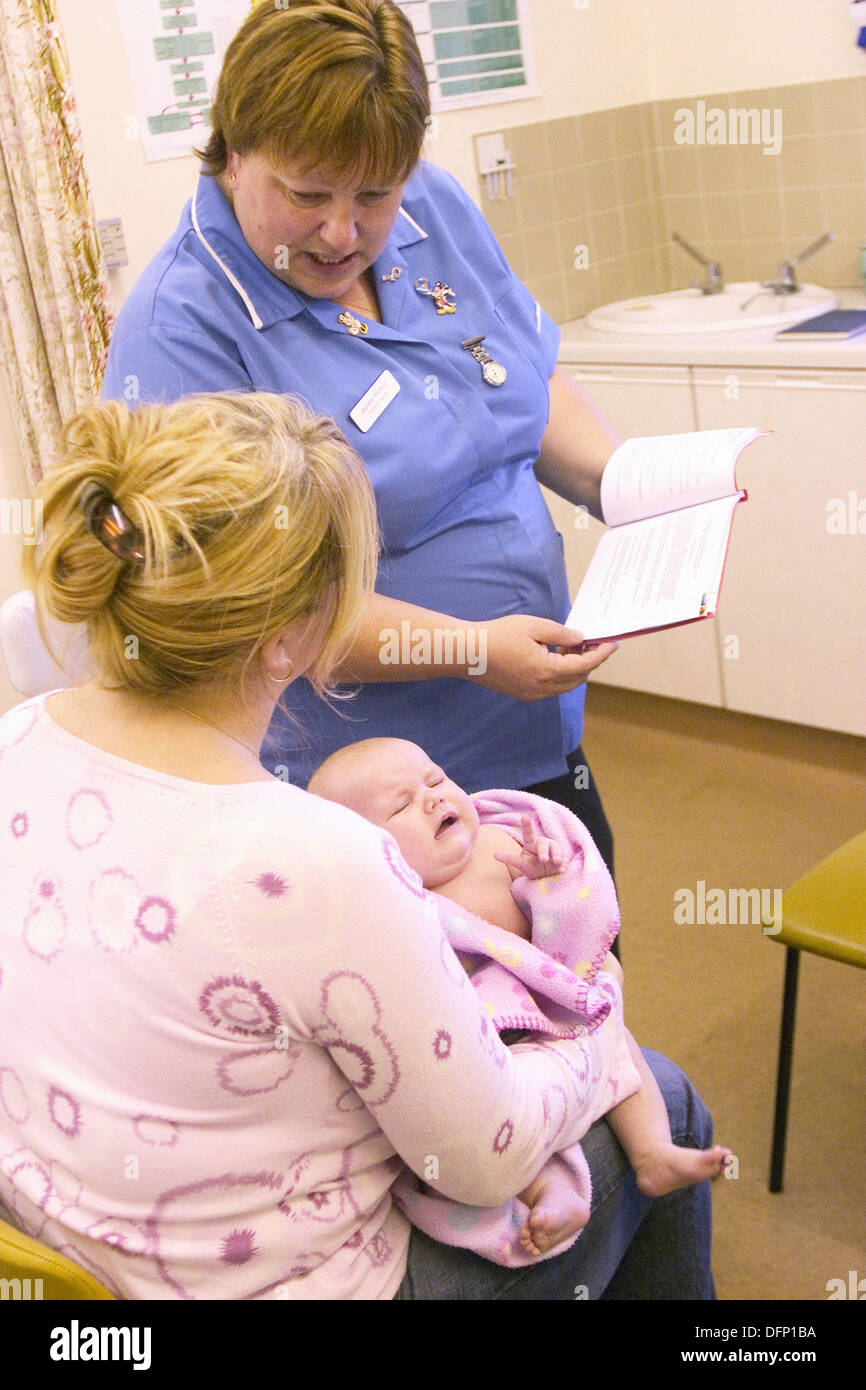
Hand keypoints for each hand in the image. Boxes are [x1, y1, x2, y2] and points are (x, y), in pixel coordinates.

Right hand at [477, 615, 617, 701]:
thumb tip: (580, 639)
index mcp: (546, 671)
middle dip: (588, 661)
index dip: (600, 654)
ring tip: (571, 647)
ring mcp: (531, 694)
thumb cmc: (498, 636)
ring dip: (573, 669)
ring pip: (564, 685)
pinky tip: (554, 657)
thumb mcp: (534, 626)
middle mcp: (541, 688)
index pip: (583, 666)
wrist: (468, 653)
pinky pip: (550, 688)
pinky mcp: (523, 694)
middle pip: (577, 679)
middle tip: (591, 642)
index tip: (612, 644)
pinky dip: (559, 674)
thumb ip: (561, 634)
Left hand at [494, 815, 566, 879]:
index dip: (526, 825)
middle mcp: (543, 844)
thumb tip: (494, 854)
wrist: (545, 877)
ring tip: (557, 863)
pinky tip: (562, 870)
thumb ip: (510, 858)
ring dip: (557, 856)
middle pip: (544, 845)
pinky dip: (564, 864)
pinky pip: (564, 859)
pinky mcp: (563, 857)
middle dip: (544, 851)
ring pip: (556, 850)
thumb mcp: (521, 864)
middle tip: (543, 859)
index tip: (524, 817)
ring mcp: (554, 850)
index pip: (528, 834)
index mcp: (531, 843)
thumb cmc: (532, 867)